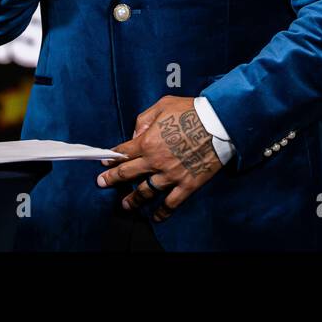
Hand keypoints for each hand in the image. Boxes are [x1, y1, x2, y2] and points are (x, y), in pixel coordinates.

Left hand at [96, 96, 222, 221]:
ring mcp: (171, 175)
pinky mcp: (187, 184)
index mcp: (148, 142)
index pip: (123, 152)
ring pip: (146, 192)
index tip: (105, 163)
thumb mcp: (163, 104)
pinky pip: (171, 203)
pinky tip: (155, 217)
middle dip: (112, 179)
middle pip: (128, 174)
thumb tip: (135, 135)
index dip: (112, 158)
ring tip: (125, 205)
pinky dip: (162, 212)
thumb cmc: (191, 110)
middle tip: (102, 183)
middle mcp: (155, 161)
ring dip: (133, 199)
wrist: (219, 122)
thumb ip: (144, 119)